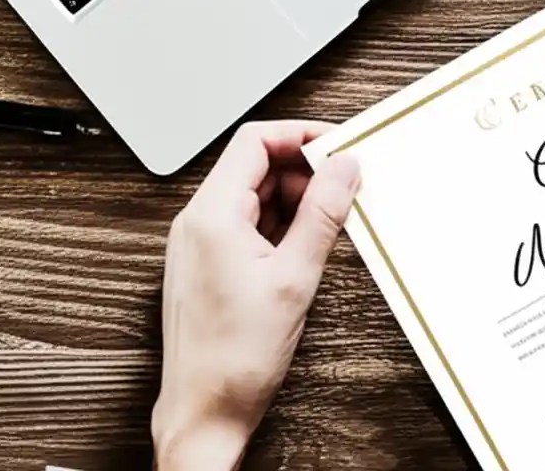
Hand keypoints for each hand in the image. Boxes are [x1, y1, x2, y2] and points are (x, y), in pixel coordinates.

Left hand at [152, 121, 360, 470]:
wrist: (204, 409)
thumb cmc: (236, 356)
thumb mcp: (295, 277)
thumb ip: (323, 214)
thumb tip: (345, 167)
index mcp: (211, 215)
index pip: (255, 141)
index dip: (301, 135)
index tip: (340, 147)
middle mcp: (198, 222)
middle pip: (256, 165)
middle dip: (305, 170)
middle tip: (346, 189)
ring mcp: (201, 243)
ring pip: (255, 195)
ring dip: (296, 199)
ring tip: (331, 225)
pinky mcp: (209, 263)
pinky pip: (249, 223)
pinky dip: (282, 225)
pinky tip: (307, 248)